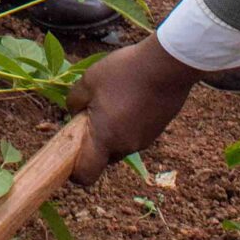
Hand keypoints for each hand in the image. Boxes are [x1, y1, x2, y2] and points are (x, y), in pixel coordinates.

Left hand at [68, 35, 200, 185]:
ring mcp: (144, 140)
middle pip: (104, 158)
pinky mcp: (157, 130)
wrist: (166, 65)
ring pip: (120, 144)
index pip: (86, 175)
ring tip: (114, 100)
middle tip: (91, 114)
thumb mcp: (89, 81)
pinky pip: (135, 134)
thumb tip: (75, 112)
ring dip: (113, 131)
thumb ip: (75, 101)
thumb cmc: (123, 73)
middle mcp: (125, 146)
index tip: (72, 151)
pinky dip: (128, 123)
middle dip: (94, 142)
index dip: (75, 170)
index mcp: (105, 138)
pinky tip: (131, 98)